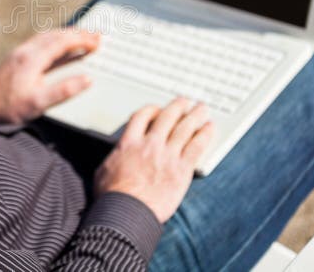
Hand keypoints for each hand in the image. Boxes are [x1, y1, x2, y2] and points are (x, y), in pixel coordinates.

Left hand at [0, 30, 100, 125]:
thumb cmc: (10, 107)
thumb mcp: (39, 103)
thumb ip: (64, 91)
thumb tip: (87, 80)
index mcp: (33, 59)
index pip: (62, 42)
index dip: (82, 40)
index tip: (98, 41)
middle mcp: (26, 51)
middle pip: (56, 35)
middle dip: (78, 34)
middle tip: (96, 36)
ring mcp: (20, 53)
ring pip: (47, 35)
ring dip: (66, 34)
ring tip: (82, 36)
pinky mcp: (16, 57)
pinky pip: (40, 41)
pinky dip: (55, 38)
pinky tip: (58, 45)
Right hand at [94, 98, 213, 222]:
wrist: (127, 212)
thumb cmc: (112, 196)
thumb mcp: (104, 170)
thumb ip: (115, 157)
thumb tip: (116, 156)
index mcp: (129, 142)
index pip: (142, 116)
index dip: (152, 109)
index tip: (158, 109)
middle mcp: (150, 144)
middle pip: (167, 117)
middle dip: (178, 107)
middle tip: (185, 102)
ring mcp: (167, 156)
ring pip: (184, 128)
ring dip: (195, 116)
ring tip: (202, 109)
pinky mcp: (181, 169)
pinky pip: (196, 146)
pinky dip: (204, 135)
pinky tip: (209, 128)